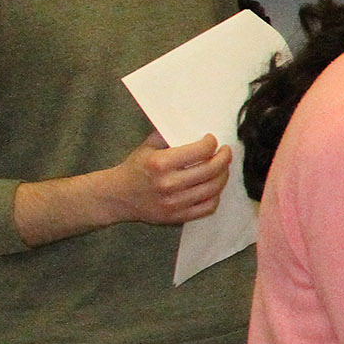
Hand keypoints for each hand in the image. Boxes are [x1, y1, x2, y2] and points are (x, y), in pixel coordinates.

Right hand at [102, 132, 230, 227]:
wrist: (118, 197)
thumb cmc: (135, 168)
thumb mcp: (147, 146)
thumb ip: (169, 135)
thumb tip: (194, 126)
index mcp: (160, 163)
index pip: (200, 151)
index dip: (211, 143)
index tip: (212, 140)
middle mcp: (168, 184)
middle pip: (211, 170)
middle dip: (224, 158)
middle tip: (225, 152)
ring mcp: (174, 203)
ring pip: (213, 189)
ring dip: (223, 175)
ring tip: (222, 167)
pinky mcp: (177, 216)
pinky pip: (208, 207)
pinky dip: (216, 196)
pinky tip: (214, 186)